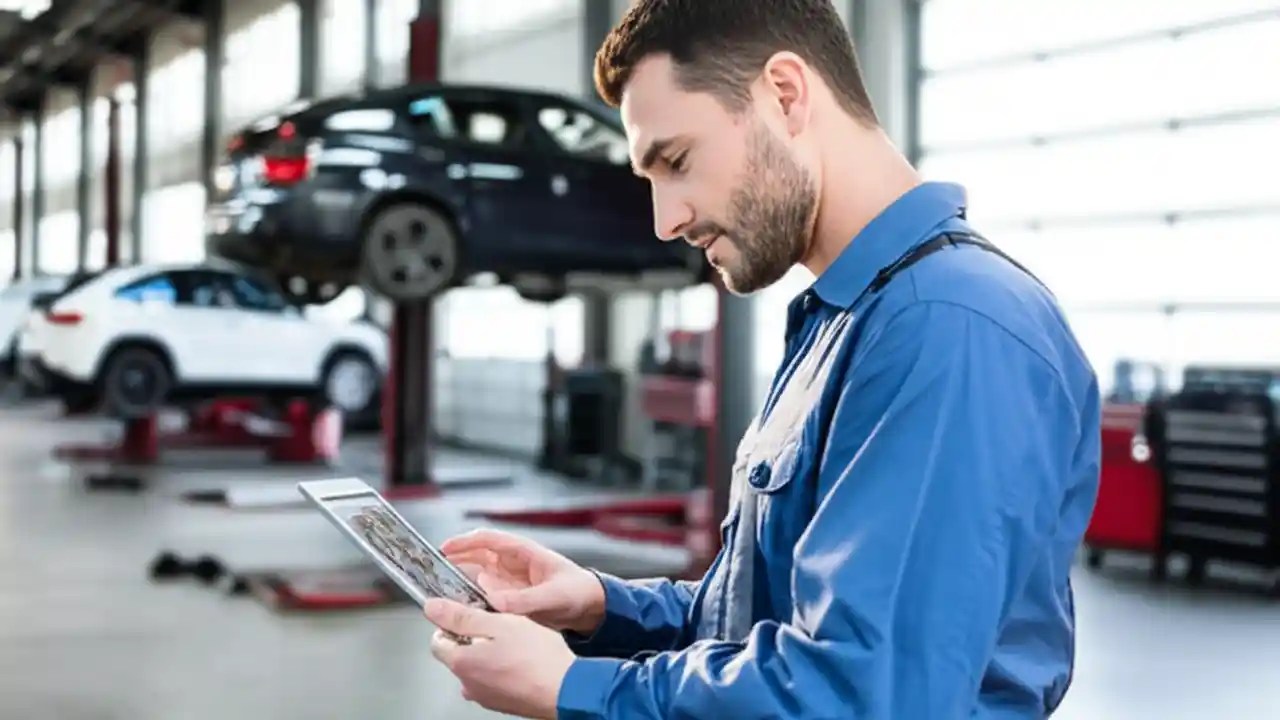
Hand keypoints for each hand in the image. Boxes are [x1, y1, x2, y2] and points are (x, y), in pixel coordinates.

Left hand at [426, 598, 575, 719]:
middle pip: (458, 655)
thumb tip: (432, 608)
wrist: (566, 689)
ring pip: (477, 668)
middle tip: (500, 625)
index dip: (451, 624)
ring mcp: (486, 696)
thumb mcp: (498, 623)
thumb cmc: (536, 656)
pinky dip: (503, 669)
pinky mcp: (503, 703)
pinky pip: (495, 680)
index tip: (468, 615)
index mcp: (461, 662)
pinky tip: (523, 660)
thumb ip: (461, 616)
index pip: (437, 641)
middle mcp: (468, 684)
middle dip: (473, 638)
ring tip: (516, 642)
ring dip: (489, 654)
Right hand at [442, 528, 605, 635]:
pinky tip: (459, 607)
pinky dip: (470, 597)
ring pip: (476, 575)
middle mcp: (512, 563)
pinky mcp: (509, 597)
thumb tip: (495, 601)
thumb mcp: (552, 596)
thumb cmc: (577, 592)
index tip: (444, 548)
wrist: (590, 609)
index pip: (488, 539)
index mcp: (523, 552)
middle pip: (476, 556)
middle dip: (454, 561)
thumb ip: (525, 600)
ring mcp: (509, 580)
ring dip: (459, 580)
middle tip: (432, 572)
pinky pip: (484, 593)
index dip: (464, 541)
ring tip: (440, 590)